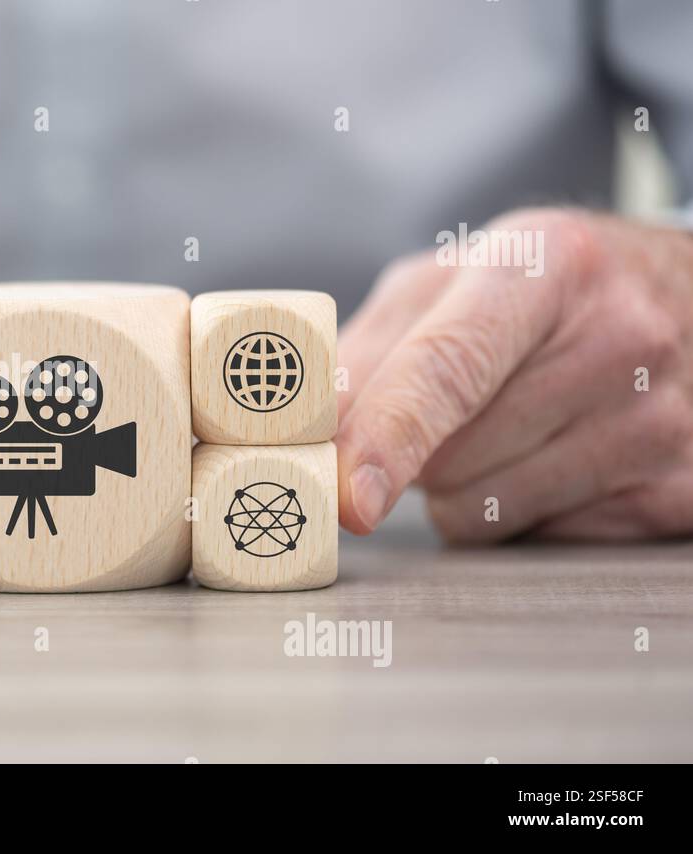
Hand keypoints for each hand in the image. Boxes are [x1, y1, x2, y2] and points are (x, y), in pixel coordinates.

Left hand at [337, 208, 692, 541]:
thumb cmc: (548, 292)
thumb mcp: (455, 281)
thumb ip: (368, 348)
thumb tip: (299, 429)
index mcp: (545, 268)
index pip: (449, 366)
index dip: (388, 435)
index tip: (349, 497)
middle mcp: (619, 339)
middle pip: (452, 457)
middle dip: (422, 451)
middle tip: (459, 406)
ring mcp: (660, 422)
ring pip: (485, 512)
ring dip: (466, 487)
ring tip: (513, 422)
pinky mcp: (678, 495)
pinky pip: (536, 539)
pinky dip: (522, 511)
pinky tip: (560, 453)